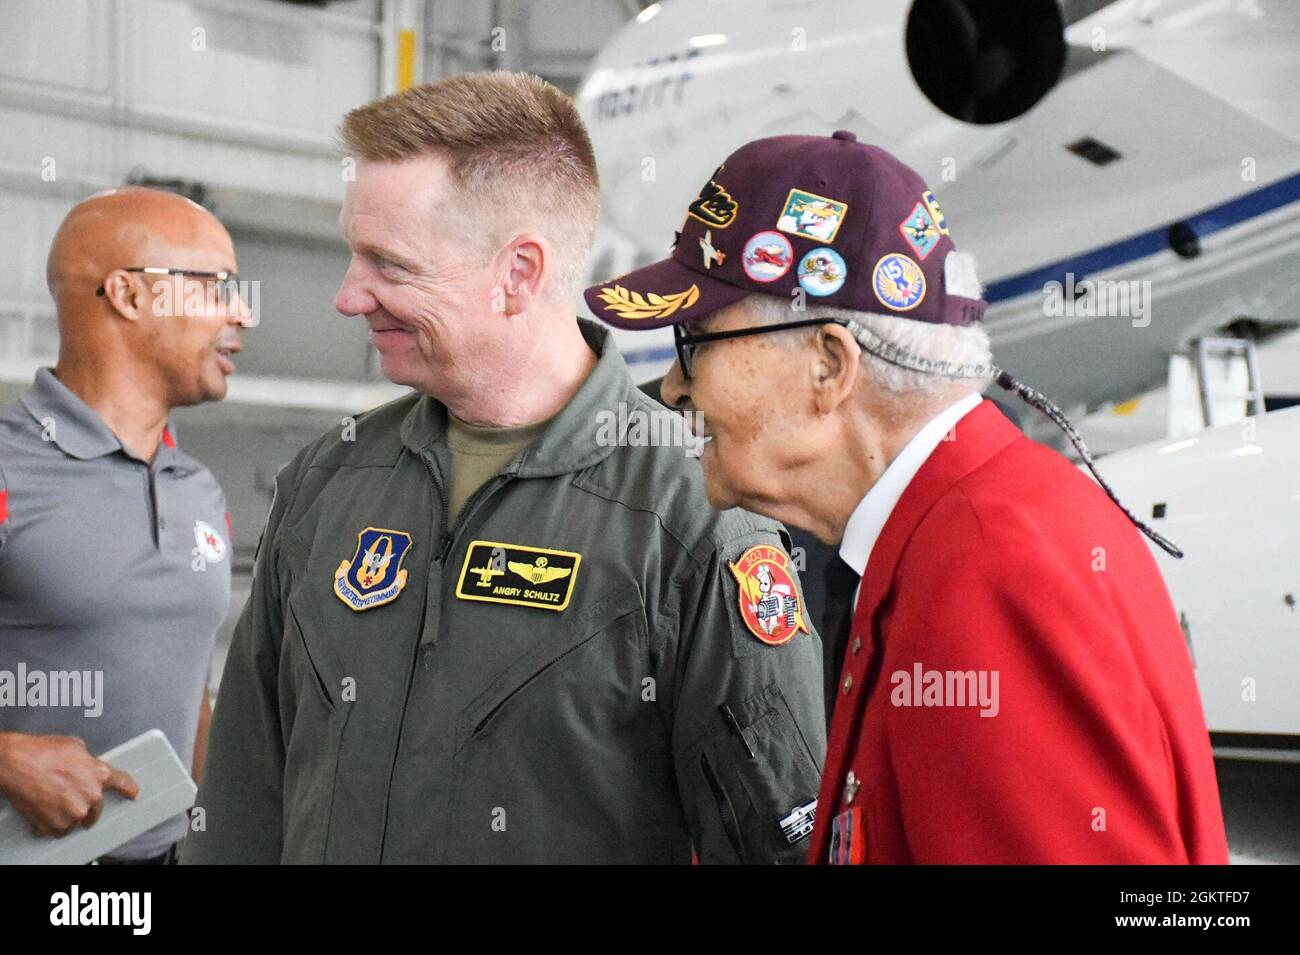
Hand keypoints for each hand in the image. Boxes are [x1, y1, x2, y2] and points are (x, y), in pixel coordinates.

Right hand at [0, 732, 137, 836]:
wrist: (17, 764)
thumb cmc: (42, 752)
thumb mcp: (75, 746)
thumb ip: (87, 760)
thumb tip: (86, 765)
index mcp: (99, 774)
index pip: (122, 783)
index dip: (128, 790)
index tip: (132, 795)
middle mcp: (91, 796)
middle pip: (96, 810)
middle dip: (86, 806)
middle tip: (69, 798)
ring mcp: (74, 813)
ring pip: (76, 822)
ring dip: (67, 816)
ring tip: (52, 802)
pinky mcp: (55, 825)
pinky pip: (57, 831)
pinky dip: (50, 825)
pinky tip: (43, 812)